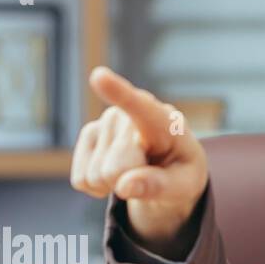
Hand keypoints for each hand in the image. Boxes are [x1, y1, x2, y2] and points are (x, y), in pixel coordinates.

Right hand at [70, 66, 208, 255]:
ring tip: (136, 170)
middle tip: (149, 173)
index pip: (137, 106)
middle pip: (114, 169)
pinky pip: (82, 180)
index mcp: (161, 120)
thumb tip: (124, 186)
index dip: (117, 92)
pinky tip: (117, 173)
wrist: (169, 168)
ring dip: (115, 185)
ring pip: (96, 176)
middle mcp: (127, 114)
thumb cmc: (180, 173)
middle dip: (129, 183)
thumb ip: (159, 186)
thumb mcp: (183, 185)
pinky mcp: (88, 137)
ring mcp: (103, 122)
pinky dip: (98, 187)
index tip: (99, 76)